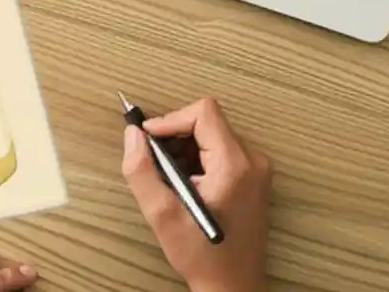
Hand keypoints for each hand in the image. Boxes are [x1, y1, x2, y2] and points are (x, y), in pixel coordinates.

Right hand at [121, 98, 271, 291]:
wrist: (233, 286)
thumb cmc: (204, 257)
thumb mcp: (162, 215)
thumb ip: (142, 171)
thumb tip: (132, 135)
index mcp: (234, 165)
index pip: (203, 113)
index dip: (170, 120)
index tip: (148, 139)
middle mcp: (252, 161)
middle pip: (207, 123)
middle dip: (175, 137)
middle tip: (155, 165)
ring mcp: (256, 170)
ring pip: (212, 135)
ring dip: (184, 150)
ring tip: (170, 181)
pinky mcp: (253, 178)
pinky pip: (220, 151)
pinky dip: (197, 160)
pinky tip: (185, 187)